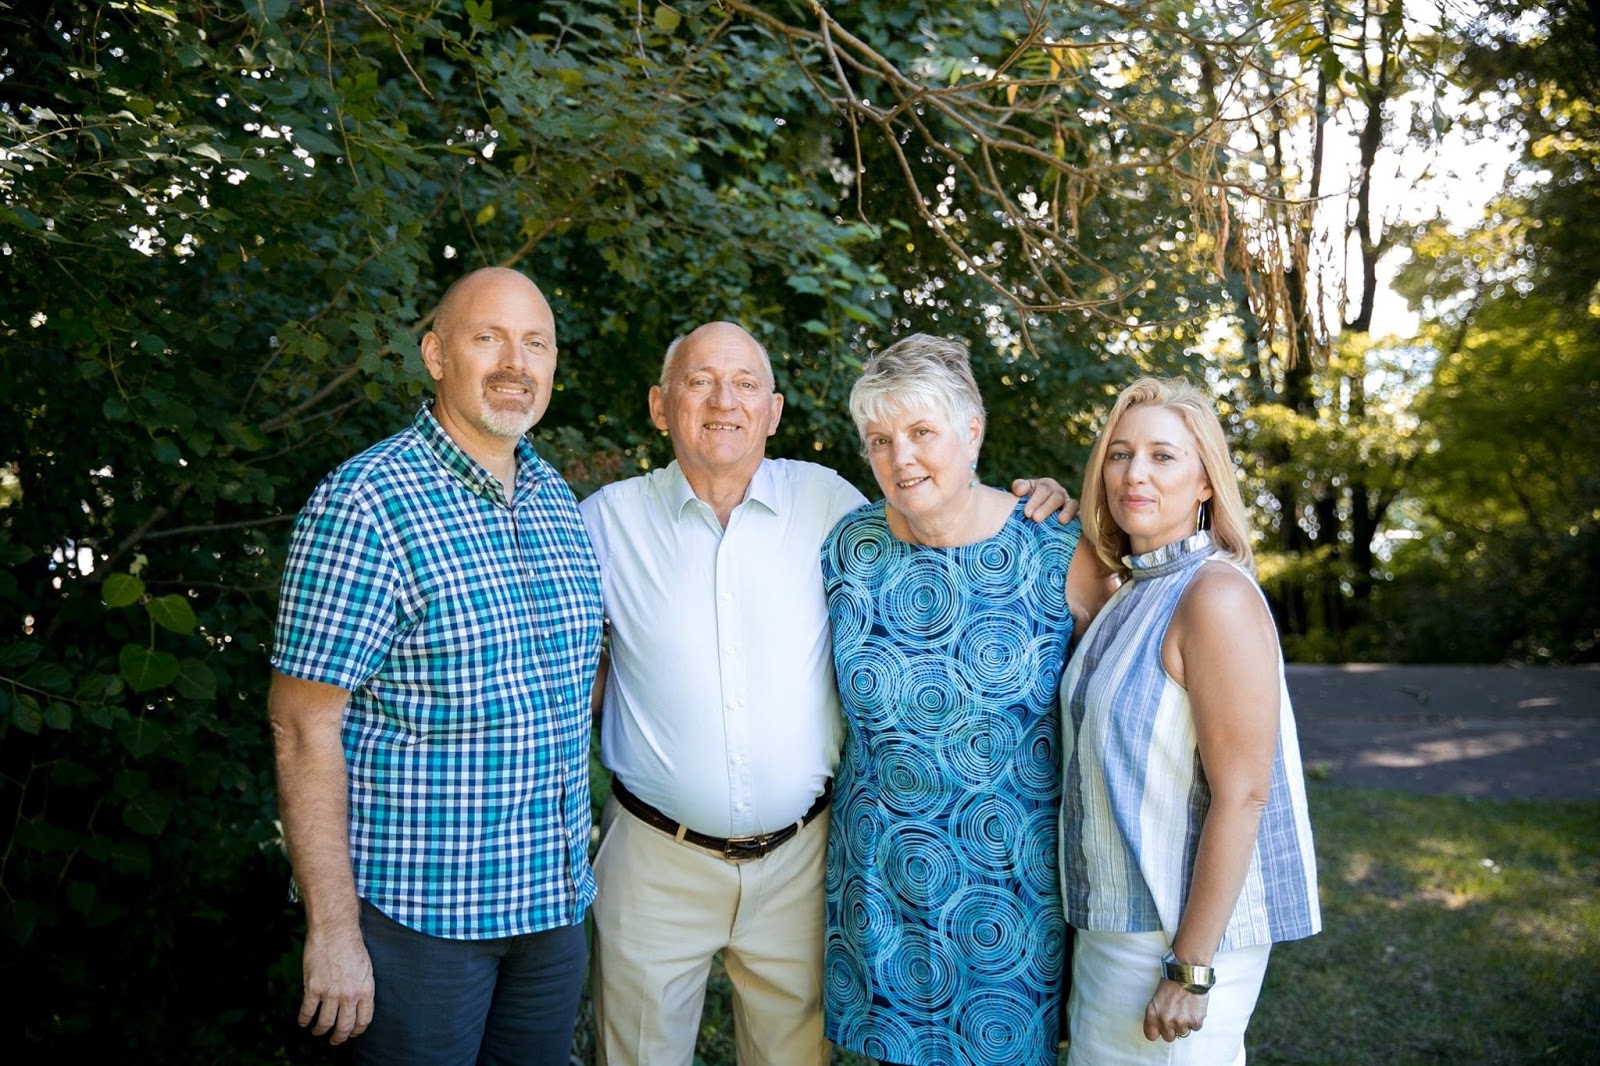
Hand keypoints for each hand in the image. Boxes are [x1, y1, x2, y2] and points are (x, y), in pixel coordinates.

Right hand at [299, 919, 374, 1044]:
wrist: (335, 930)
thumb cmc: (352, 945)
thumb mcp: (365, 968)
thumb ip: (361, 987)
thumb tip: (357, 1004)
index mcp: (366, 990)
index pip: (363, 1020)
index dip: (357, 1031)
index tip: (352, 1033)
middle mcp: (349, 995)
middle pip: (344, 1026)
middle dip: (339, 1037)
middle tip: (335, 1040)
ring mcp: (330, 993)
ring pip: (325, 1023)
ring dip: (320, 1030)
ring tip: (318, 1031)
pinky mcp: (313, 988)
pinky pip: (307, 1012)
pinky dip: (304, 1020)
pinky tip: (304, 1022)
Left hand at [1011, 477, 1079, 523]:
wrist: (1034, 514)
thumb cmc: (1026, 501)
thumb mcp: (1021, 491)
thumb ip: (1019, 487)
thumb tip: (1021, 490)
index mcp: (1046, 485)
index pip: (1043, 489)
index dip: (1036, 500)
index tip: (1027, 513)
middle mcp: (1059, 493)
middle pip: (1057, 497)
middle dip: (1046, 508)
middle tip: (1036, 519)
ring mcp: (1069, 504)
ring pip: (1072, 504)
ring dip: (1067, 512)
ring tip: (1061, 521)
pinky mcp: (1076, 515)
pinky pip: (1080, 515)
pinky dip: (1078, 518)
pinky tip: (1074, 525)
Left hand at [1143, 978, 1208, 1042]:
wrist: (1188, 973)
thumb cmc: (1171, 980)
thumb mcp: (1156, 997)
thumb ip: (1157, 1013)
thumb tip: (1161, 1024)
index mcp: (1152, 1014)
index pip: (1150, 1035)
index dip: (1157, 1031)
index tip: (1161, 1027)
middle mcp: (1165, 1021)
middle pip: (1168, 1037)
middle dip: (1172, 1029)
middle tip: (1176, 1016)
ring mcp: (1181, 1022)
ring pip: (1183, 1032)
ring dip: (1185, 1023)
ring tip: (1186, 1007)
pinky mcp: (1195, 1022)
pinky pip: (1195, 1027)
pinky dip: (1196, 1019)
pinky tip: (1194, 1007)